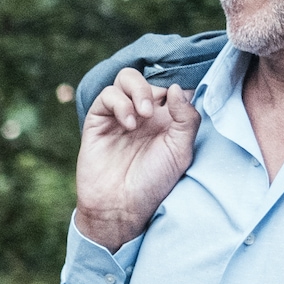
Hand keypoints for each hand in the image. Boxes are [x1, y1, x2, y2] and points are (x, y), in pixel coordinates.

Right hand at [73, 69, 200, 252]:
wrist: (120, 205)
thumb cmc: (153, 183)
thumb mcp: (181, 151)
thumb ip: (186, 118)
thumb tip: (176, 87)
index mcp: (167, 120)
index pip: (172, 87)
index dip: (176, 86)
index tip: (178, 100)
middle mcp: (144, 114)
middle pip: (148, 78)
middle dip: (152, 87)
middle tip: (153, 110)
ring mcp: (120, 115)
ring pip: (126, 78)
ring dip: (137, 90)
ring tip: (142, 114)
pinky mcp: (98, 119)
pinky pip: (107, 95)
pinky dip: (120, 103)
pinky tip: (128, 124)